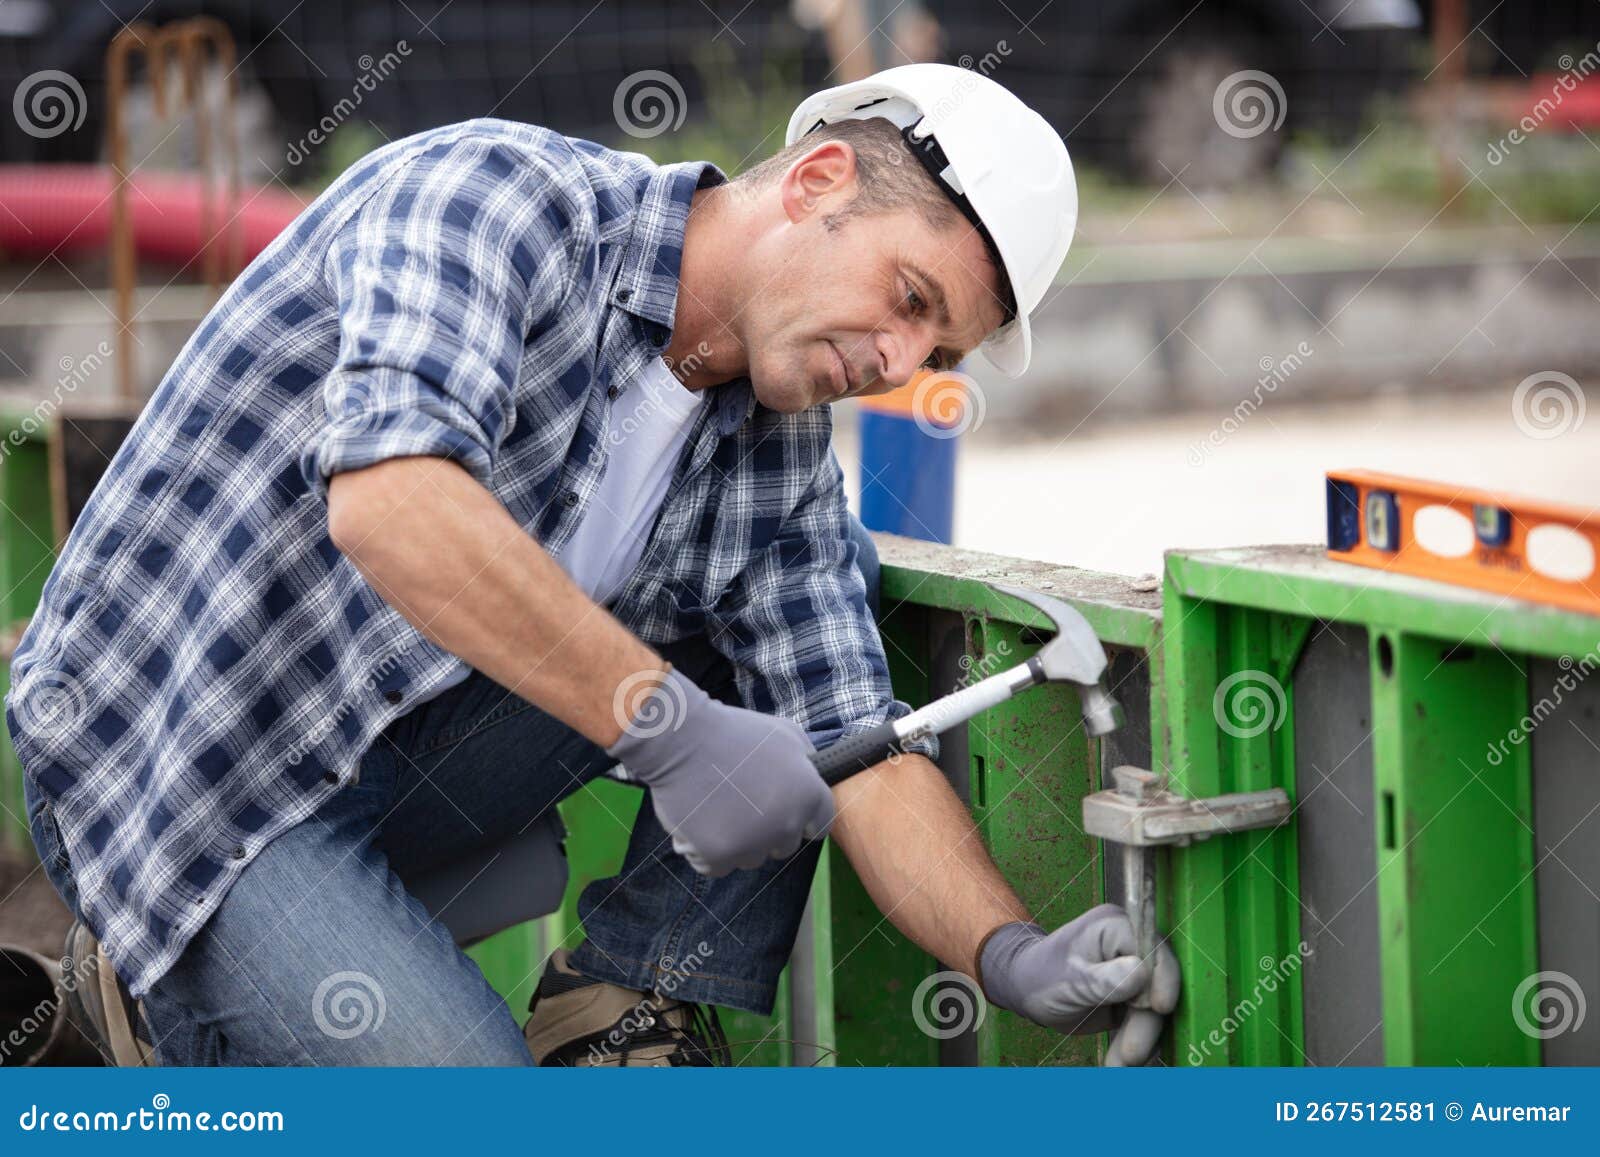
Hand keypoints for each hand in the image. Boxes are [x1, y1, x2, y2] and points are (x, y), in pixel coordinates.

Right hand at [607, 666, 834, 876]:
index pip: (820, 825)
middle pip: (784, 846)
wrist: (681, 739)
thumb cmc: (732, 732)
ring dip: (737, 843)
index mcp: (808, 794)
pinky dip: (707, 853)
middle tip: (742, 805)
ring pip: (751, 858)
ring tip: (716, 809)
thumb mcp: (783, 733)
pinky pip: (718, 868)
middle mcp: (786, 823)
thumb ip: (806, 759)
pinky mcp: (718, 855)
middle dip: (767, 832)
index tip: (785, 814)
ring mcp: (752, 843)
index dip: (803, 820)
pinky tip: (698, 825)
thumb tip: (813, 774)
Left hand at [978, 904, 1180, 1065]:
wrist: (1026, 991)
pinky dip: (1134, 1044)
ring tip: (1118, 1067)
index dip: (1163, 979)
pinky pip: (1142, 1024)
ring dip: (1139, 1042)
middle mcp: (1131, 948)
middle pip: (1156, 986)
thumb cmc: (1041, 975)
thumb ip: (1105, 979)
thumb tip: (1142, 974)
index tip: (1160, 1008)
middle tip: (1130, 1056)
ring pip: (1152, 1012)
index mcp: (1116, 928)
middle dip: (1145, 1024)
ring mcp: (1133, 974)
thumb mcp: (1070, 979)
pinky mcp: (1132, 999)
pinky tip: (1121, 1062)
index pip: (1154, 950)